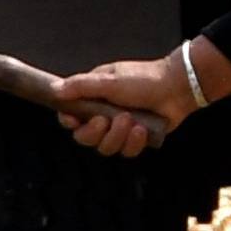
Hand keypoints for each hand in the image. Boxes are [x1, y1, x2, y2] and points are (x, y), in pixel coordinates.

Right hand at [54, 34, 230, 160]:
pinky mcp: (135, 139)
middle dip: (95, 132)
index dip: (70, 122)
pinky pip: (126, 151)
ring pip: (106, 148)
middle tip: (107, 120)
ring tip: (131, 121)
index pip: (71, 117)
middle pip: (85, 138)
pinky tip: (142, 129)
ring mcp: (120, 129)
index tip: (74, 121)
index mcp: (93, 98)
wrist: (176, 88)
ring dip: (117, 136)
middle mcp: (103, 114)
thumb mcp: (109, 79)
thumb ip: (81, 86)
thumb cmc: (142, 79)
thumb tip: (54, 90)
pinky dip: (134, 142)